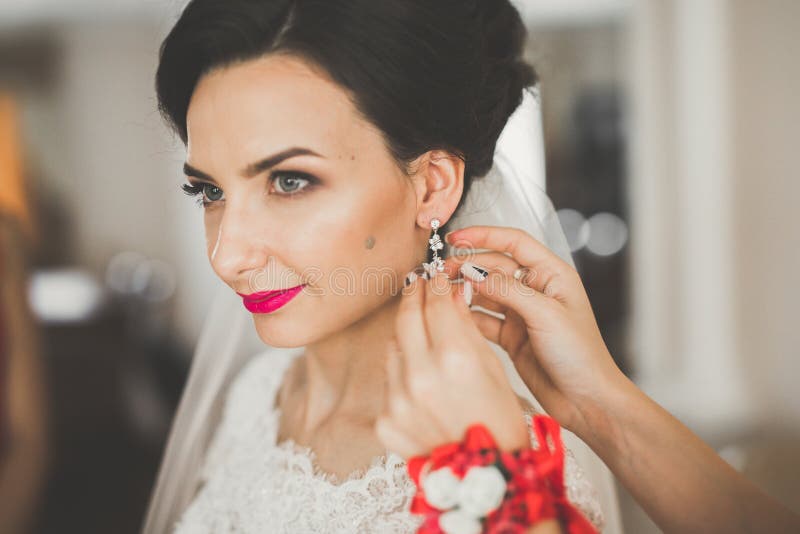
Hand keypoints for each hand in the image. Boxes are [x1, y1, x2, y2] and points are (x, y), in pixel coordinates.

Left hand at [374, 270, 529, 458]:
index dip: (434, 283)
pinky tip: (419, 376)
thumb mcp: (493, 368)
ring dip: (405, 334)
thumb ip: (465, 328)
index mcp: (455, 359)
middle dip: (412, 295)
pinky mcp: (385, 420)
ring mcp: (398, 399)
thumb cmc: (499, 423)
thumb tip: (451, 295)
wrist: (486, 478)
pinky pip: (388, 381)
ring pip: (392, 347)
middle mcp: (421, 376)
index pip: (435, 303)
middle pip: (406, 317)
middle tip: (417, 284)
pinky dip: (401, 372)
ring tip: (420, 332)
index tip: (434, 275)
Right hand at [441, 225, 624, 436]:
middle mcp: (536, 290)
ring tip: (440, 292)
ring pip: (485, 293)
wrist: (587, 400)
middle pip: (494, 267)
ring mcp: (522, 313)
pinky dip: (467, 316)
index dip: (484, 236)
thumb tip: (473, 271)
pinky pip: (483, 319)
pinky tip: (452, 315)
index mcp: (552, 275)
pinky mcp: (511, 336)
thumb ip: (507, 290)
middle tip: (441, 271)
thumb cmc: (580, 354)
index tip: (456, 237)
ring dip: (464, 290)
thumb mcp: (545, 315)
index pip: (514, 243)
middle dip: (467, 266)